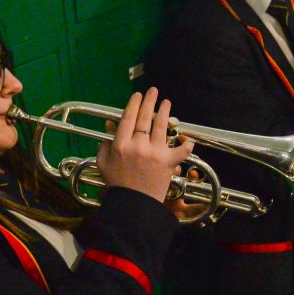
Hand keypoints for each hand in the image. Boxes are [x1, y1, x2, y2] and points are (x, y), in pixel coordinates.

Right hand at [93, 89, 190, 203]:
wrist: (133, 204)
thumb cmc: (117, 184)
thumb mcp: (103, 164)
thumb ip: (105, 145)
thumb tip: (109, 127)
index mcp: (120, 144)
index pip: (128, 118)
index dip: (133, 104)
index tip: (137, 95)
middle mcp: (138, 145)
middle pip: (145, 118)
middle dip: (149, 101)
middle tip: (153, 91)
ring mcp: (154, 152)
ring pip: (161, 127)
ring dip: (165, 112)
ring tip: (166, 102)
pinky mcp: (168, 162)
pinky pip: (181, 151)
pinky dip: (186, 146)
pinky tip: (190, 139)